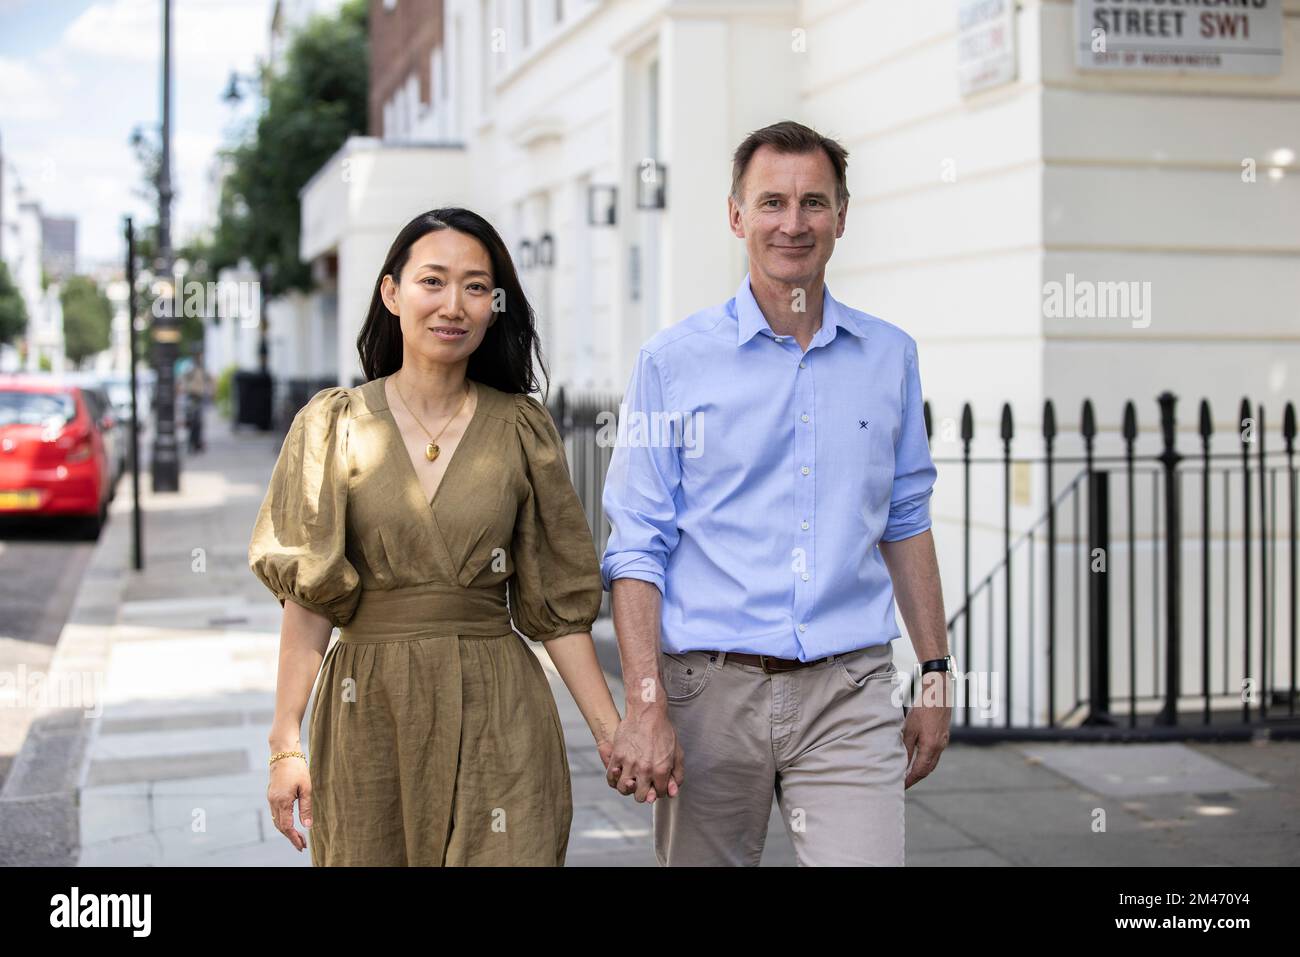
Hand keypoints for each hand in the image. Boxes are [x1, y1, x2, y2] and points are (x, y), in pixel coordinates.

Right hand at [267, 756, 311, 851]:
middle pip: (280, 826)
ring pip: (276, 820)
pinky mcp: (271, 794)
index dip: (294, 838)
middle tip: (302, 844)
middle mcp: (273, 802)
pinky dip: (282, 821)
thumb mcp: (306, 788)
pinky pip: (275, 812)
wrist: (283, 752)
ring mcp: (270, 798)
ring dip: (286, 830)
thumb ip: (306, 808)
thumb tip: (307, 826)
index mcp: (282, 801)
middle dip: (290, 837)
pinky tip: (290, 823)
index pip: (286, 827)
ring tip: (298, 836)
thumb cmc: (297, 768)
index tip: (301, 846)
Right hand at [604, 707, 682, 802]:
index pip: (660, 793)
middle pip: (641, 797)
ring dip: (629, 788)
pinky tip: (621, 775)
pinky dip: (614, 780)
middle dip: (644, 793)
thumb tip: (672, 792)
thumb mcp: (677, 753)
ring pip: (624, 790)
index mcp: (661, 770)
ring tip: (632, 781)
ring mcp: (629, 763)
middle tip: (645, 785)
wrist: (647, 713)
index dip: (660, 790)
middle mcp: (644, 769)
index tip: (658, 784)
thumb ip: (677, 775)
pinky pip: (611, 777)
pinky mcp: (617, 756)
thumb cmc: (662, 731)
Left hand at [902, 673, 951, 788]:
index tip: (900, 786)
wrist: (939, 693)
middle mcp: (940, 747)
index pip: (919, 771)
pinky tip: (917, 759)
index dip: (909, 780)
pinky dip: (926, 761)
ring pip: (932, 763)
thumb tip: (901, 765)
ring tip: (908, 775)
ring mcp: (943, 742)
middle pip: (927, 770)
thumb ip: (906, 748)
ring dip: (921, 770)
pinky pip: (935, 755)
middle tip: (903, 784)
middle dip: (915, 778)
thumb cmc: (923, 708)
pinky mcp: (944, 737)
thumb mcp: (910, 728)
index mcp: (931, 747)